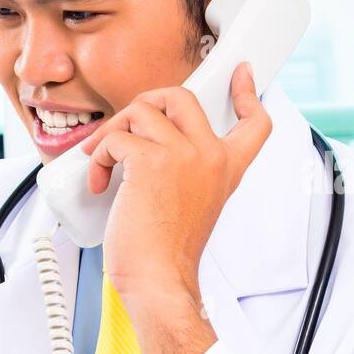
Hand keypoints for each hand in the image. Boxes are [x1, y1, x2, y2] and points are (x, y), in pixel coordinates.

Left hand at [84, 61, 271, 306]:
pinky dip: (98, 158)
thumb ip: (186, 174)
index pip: (254, 123)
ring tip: (104, 163)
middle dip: (144, 103)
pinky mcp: (151, 160)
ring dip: (113, 133)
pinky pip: (115, 139)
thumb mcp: (193, 206)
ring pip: (141, 111)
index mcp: (226, 169)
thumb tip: (145, 149)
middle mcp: (210, 156)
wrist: (158, 279)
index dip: (248, 94)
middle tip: (125, 129)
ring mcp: (183, 154)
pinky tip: (99, 182)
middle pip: (182, 96)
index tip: (241, 74)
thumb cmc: (166, 254)